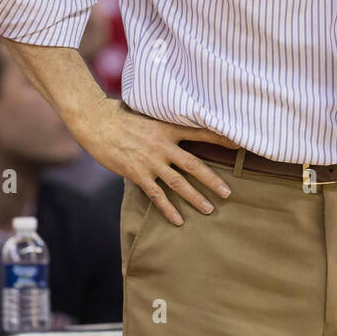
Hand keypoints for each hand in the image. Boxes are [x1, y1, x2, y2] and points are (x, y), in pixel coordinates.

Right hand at [74, 98, 237, 225]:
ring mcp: (150, 161)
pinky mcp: (136, 173)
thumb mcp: (148, 115)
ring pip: (178, 183)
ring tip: (209, 209)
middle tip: (228, 193)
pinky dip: (168, 209)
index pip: (200, 133)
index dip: (220, 139)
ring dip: (195, 197)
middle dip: (212, 180)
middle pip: (194, 165)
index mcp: (168, 128)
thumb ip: (165, 124)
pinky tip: (178, 220)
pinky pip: (156, 195)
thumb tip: (180, 127)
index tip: (238, 145)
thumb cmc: (121, 115)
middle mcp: (163, 146)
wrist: (97, 122)